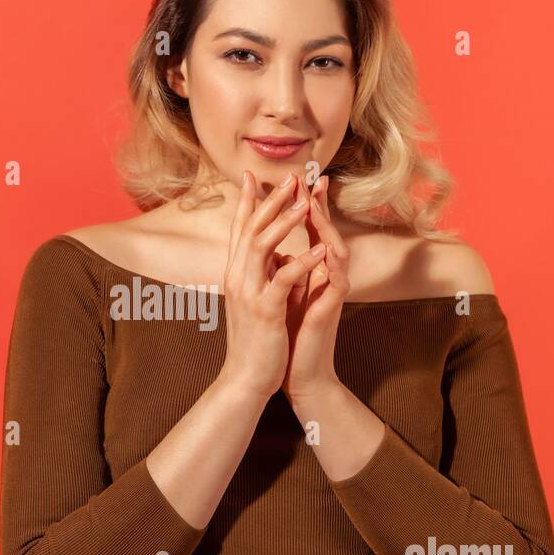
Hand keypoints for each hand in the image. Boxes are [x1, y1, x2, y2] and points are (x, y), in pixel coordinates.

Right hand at [217, 170, 326, 400]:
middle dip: (271, 201)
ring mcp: (249, 294)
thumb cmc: (255, 342)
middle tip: (289, 178)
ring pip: (263, 247)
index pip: (240, 230)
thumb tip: (280, 255)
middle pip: (251, 229)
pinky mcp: (265, 311)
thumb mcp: (256, 302)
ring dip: (285, 222)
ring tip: (305, 203)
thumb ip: (266, 275)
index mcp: (235, 275)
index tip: (253, 175)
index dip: (247, 201)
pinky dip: (301, 263)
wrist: (245, 379)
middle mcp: (237, 278)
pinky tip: (318, 251)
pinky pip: (283, 279)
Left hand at [274, 173, 349, 405]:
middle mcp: (324, 276)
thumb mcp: (279, 293)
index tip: (292, 178)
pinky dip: (330, 261)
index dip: (303, 204)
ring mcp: (331, 291)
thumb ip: (283, 269)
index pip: (309, 230)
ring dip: (325, 225)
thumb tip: (276, 246)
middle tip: (313, 177)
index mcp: (310, 271)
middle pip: (326, 231)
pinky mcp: (332, 308)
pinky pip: (336, 279)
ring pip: (335, 249)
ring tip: (313, 202)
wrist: (295, 374)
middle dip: (319, 204)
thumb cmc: (287, 335)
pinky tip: (325, 246)